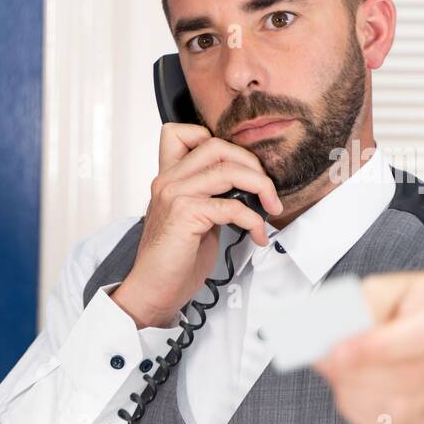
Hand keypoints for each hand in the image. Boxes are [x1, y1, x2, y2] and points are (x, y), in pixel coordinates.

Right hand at [111, 123, 283, 328]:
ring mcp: (174, 196)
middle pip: (216, 145)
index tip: (239, 166)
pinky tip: (257, 233)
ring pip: (228, 169)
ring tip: (270, 207)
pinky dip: (254, 220)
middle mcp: (167, 181)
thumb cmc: (173, 259)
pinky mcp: (185, 215)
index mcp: (167, 178)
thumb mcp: (191, 217)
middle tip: (266, 188)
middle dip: (251, 163)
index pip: (179, 132)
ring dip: (260, 187)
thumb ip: (208, 195)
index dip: (214, 141)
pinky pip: (232, 205)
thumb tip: (245, 186)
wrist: (153, 290)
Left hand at [312, 272, 423, 423]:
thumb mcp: (394, 289)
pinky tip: (347, 388)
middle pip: (411, 376)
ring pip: (400, 406)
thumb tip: (335, 326)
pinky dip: (359, 408)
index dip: (380, 347)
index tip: (340, 350)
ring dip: (355, 390)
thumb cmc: (415, 307)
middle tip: (323, 359)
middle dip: (357, 371)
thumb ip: (367, 302)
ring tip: (333, 370)